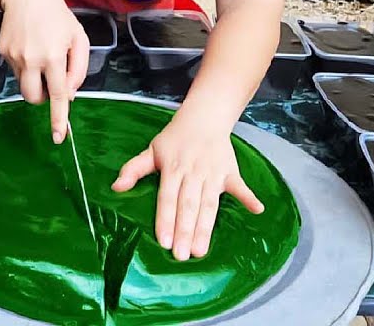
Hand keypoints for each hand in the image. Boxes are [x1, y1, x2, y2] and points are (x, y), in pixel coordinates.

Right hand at [0, 0, 88, 142]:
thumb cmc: (59, 17)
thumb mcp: (79, 39)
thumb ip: (78, 69)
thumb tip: (70, 94)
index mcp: (52, 57)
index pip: (57, 95)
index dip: (58, 118)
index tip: (59, 138)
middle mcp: (30, 60)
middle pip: (34, 98)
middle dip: (44, 98)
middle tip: (53, 80)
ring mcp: (12, 57)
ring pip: (24, 85)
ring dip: (35, 80)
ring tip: (42, 56)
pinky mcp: (2, 52)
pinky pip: (16, 71)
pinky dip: (26, 67)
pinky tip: (31, 47)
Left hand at [111, 102, 264, 260]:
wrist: (204, 118)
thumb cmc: (175, 139)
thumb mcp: (151, 150)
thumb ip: (134, 169)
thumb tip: (116, 187)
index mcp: (173, 168)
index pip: (168, 198)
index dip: (166, 220)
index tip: (164, 242)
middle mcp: (193, 172)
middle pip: (188, 206)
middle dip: (185, 231)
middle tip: (182, 255)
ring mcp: (213, 173)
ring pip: (209, 203)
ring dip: (206, 227)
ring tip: (201, 250)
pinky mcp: (230, 172)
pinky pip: (240, 186)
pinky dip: (249, 197)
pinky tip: (257, 209)